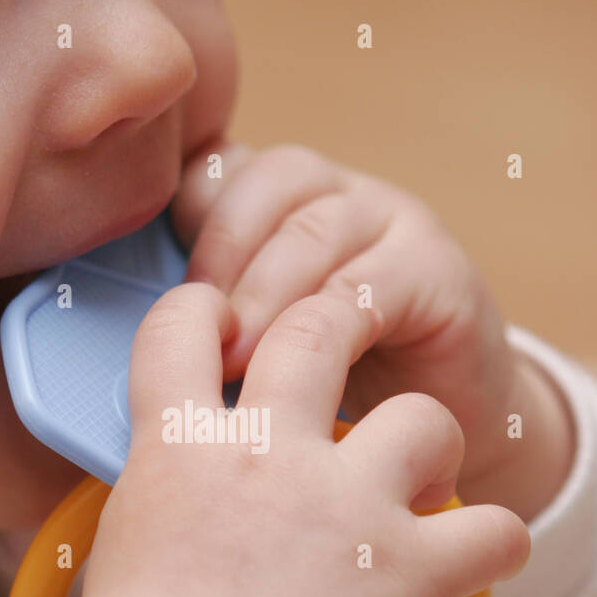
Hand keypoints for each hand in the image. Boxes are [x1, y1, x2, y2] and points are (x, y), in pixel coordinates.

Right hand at [72, 282, 529, 596]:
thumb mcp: (128, 539)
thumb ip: (172, 476)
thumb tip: (202, 459)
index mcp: (178, 446)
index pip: (185, 321)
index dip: (212, 313)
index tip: (234, 337)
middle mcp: (263, 455)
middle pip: (320, 328)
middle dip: (340, 338)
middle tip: (349, 387)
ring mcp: (341, 510)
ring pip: (426, 418)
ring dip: (426, 451)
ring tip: (411, 495)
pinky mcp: (405, 574)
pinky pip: (493, 528)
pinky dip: (489, 545)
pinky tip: (465, 562)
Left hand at [170, 141, 574, 521]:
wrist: (451, 426)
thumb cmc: (339, 389)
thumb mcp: (262, 346)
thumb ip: (211, 318)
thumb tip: (145, 336)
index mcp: (280, 200)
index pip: (220, 170)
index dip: (186, 218)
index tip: (170, 296)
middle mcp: (336, 193)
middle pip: (267, 184)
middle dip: (221, 256)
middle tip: (200, 334)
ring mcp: (393, 220)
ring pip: (315, 230)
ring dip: (267, 294)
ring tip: (239, 359)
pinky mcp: (438, 267)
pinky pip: (373, 282)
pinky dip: (331, 323)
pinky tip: (308, 366)